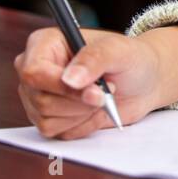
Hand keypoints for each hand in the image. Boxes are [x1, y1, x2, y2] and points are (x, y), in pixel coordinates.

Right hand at [14, 27, 169, 138]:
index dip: (61, 86)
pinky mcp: (47, 118)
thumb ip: (95, 59)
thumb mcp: (119, 51)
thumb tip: (69, 79)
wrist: (143, 82)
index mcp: (44, 44)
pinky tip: (95, 111)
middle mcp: (35, 71)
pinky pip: (56, 134)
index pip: (34, 72)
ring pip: (47, 120)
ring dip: (83, 114)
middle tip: (106, 90)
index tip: (94, 90)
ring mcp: (37, 96)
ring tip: (102, 98)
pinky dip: (82, 126)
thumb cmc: (130, 59)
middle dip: (80, 102)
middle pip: (41, 100)